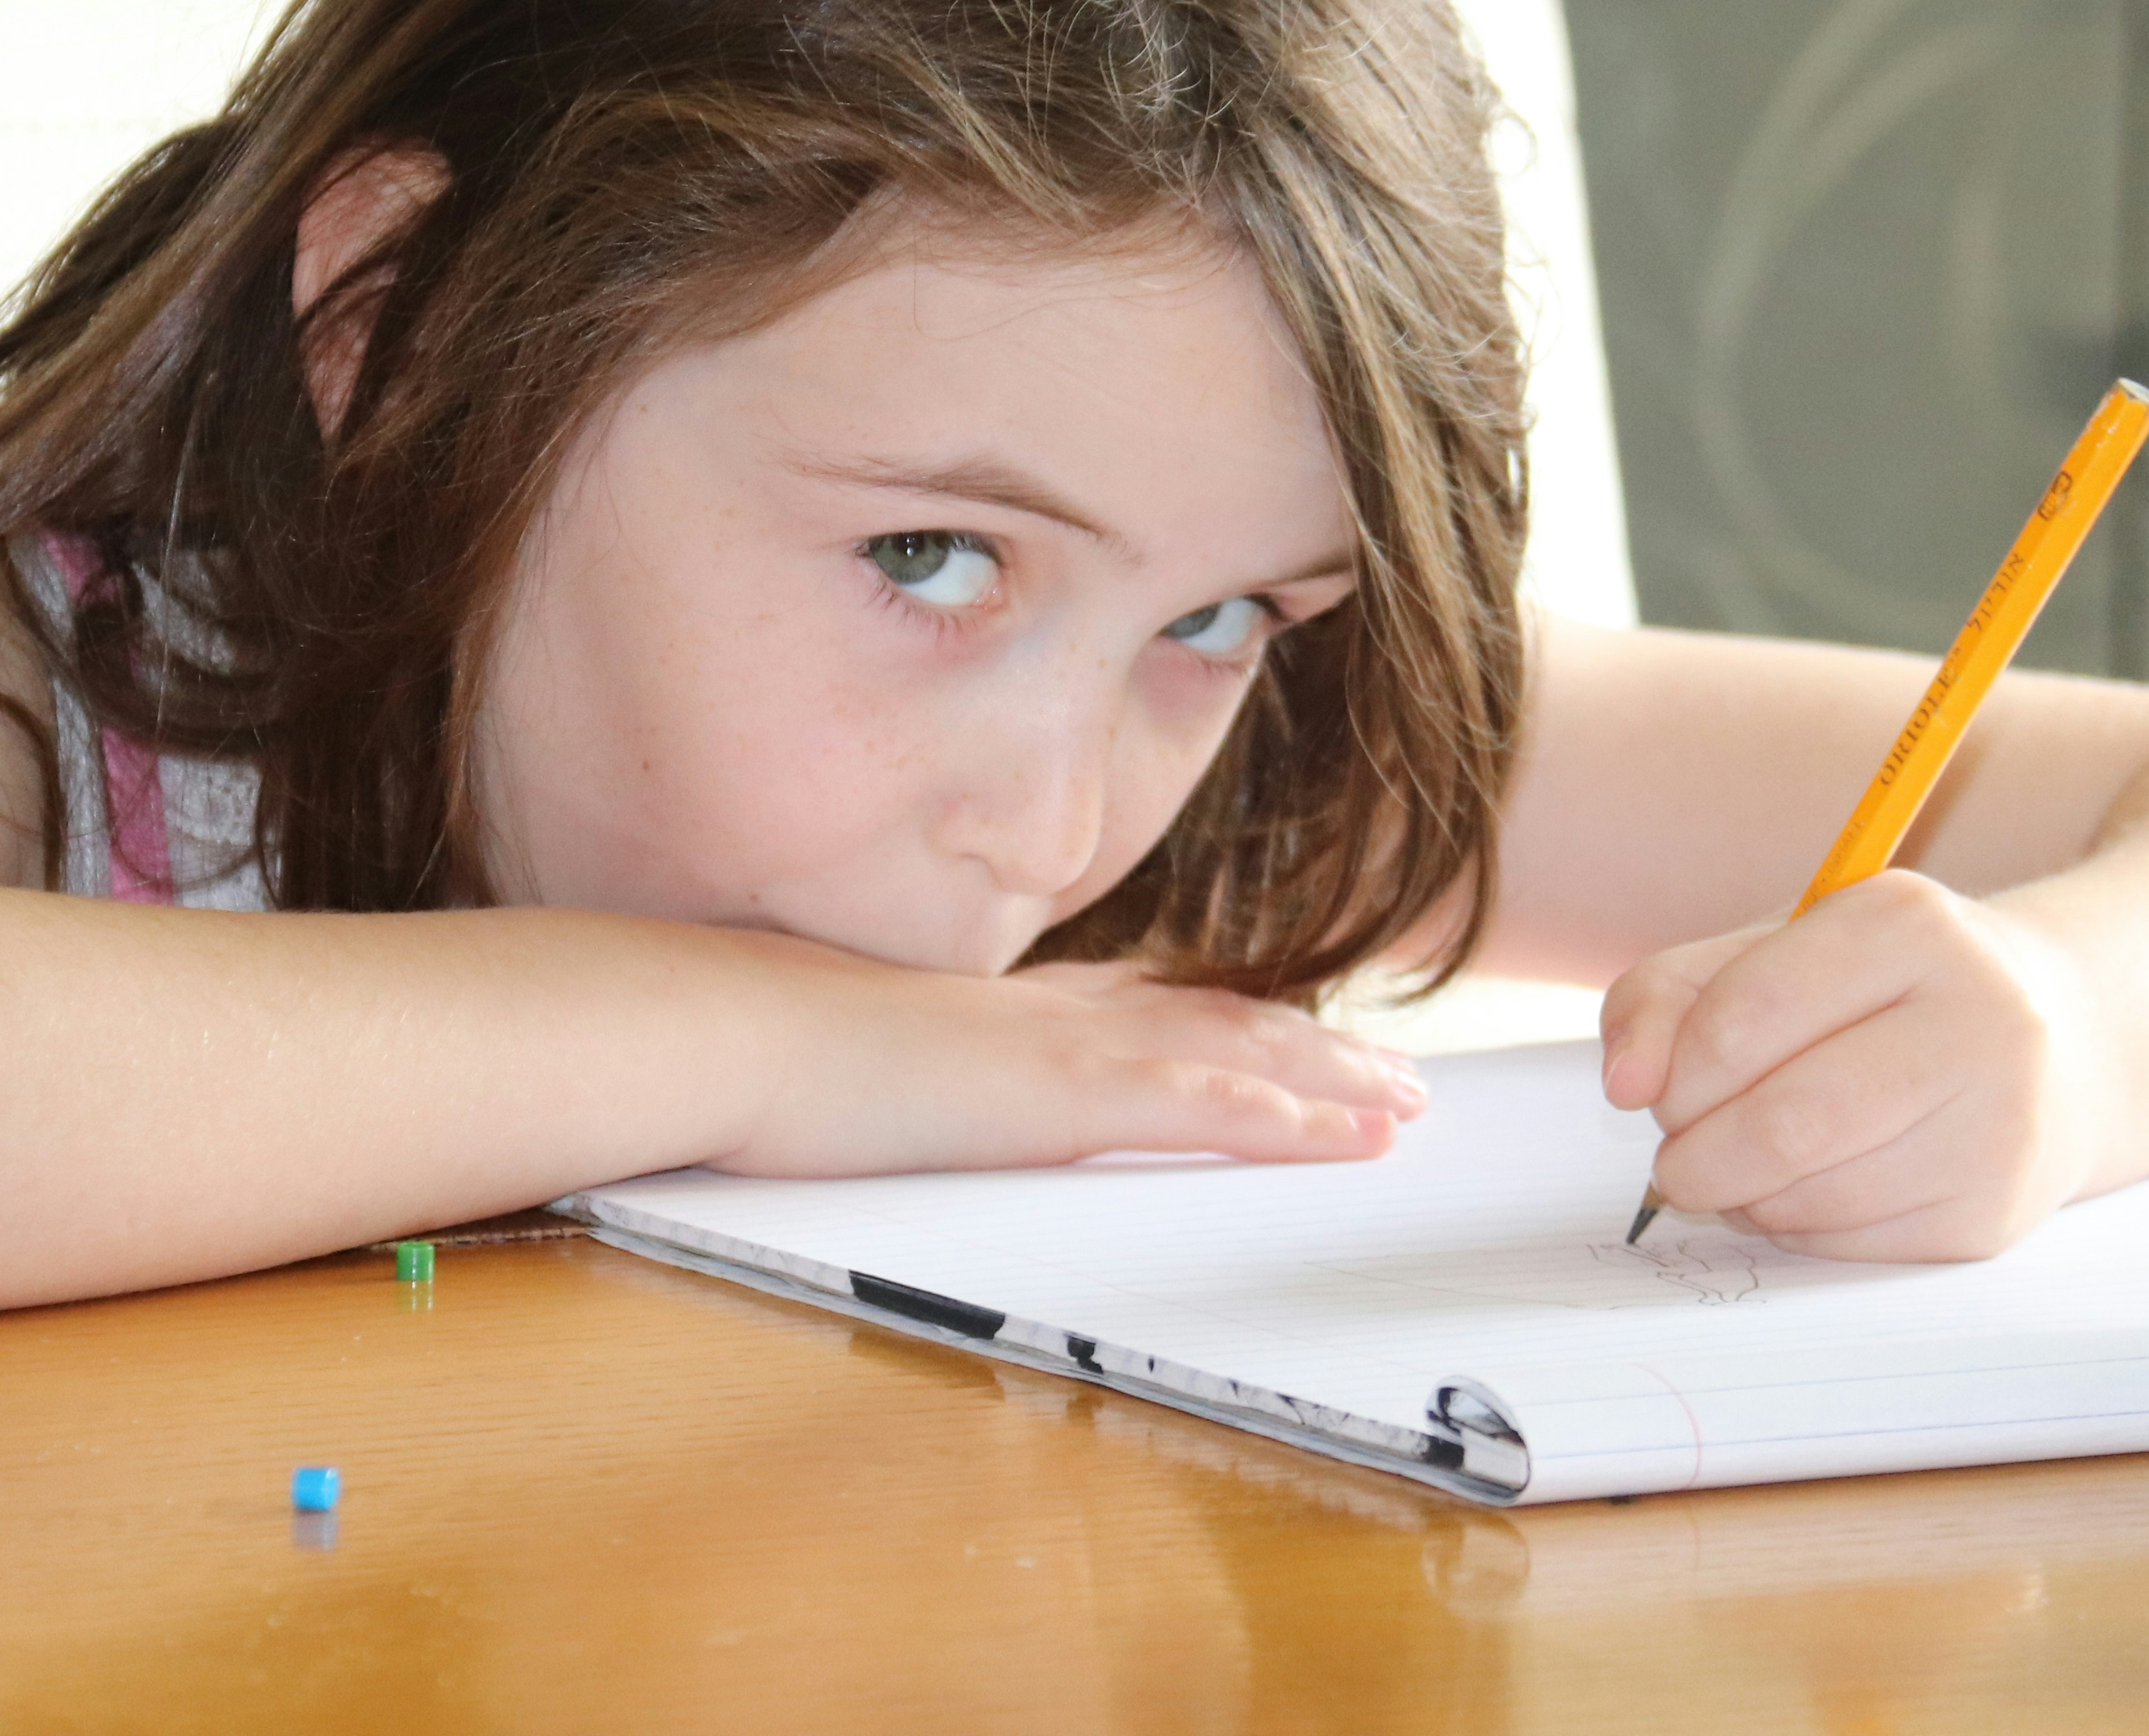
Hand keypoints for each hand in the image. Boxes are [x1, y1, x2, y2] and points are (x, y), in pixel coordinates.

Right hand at [713, 943, 1426, 1177]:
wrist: (743, 1034)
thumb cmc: (782, 1059)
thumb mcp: (878, 1065)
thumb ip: (931, 1075)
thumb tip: (933, 1095)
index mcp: (1019, 1013)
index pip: (1156, 1013)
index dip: (1239, 1028)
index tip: (1299, 1040)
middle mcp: (1063, 1016)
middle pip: (1220, 1025)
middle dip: (1314, 1053)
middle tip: (1396, 1080)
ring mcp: (1072, 1050)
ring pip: (1236, 1059)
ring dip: (1329, 1084)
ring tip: (1404, 1107)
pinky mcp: (1069, 1094)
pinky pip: (1206, 1105)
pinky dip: (1285, 1118)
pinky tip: (1344, 1134)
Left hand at [1597, 870, 2110, 1261]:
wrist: (2062, 1041)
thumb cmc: (1881, 993)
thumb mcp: (1771, 954)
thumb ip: (1667, 998)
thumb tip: (1624, 1085)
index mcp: (1907, 923)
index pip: (1745, 1015)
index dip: (1677, 1075)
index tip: (1659, 1095)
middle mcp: (1978, 1014)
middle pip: (1787, 1121)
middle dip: (1698, 1156)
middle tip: (1678, 1161)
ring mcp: (2001, 1120)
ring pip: (1819, 1195)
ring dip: (1746, 1198)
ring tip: (1742, 1170)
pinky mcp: (1997, 1209)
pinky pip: (1856, 1246)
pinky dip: (1800, 1229)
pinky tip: (1809, 1190)